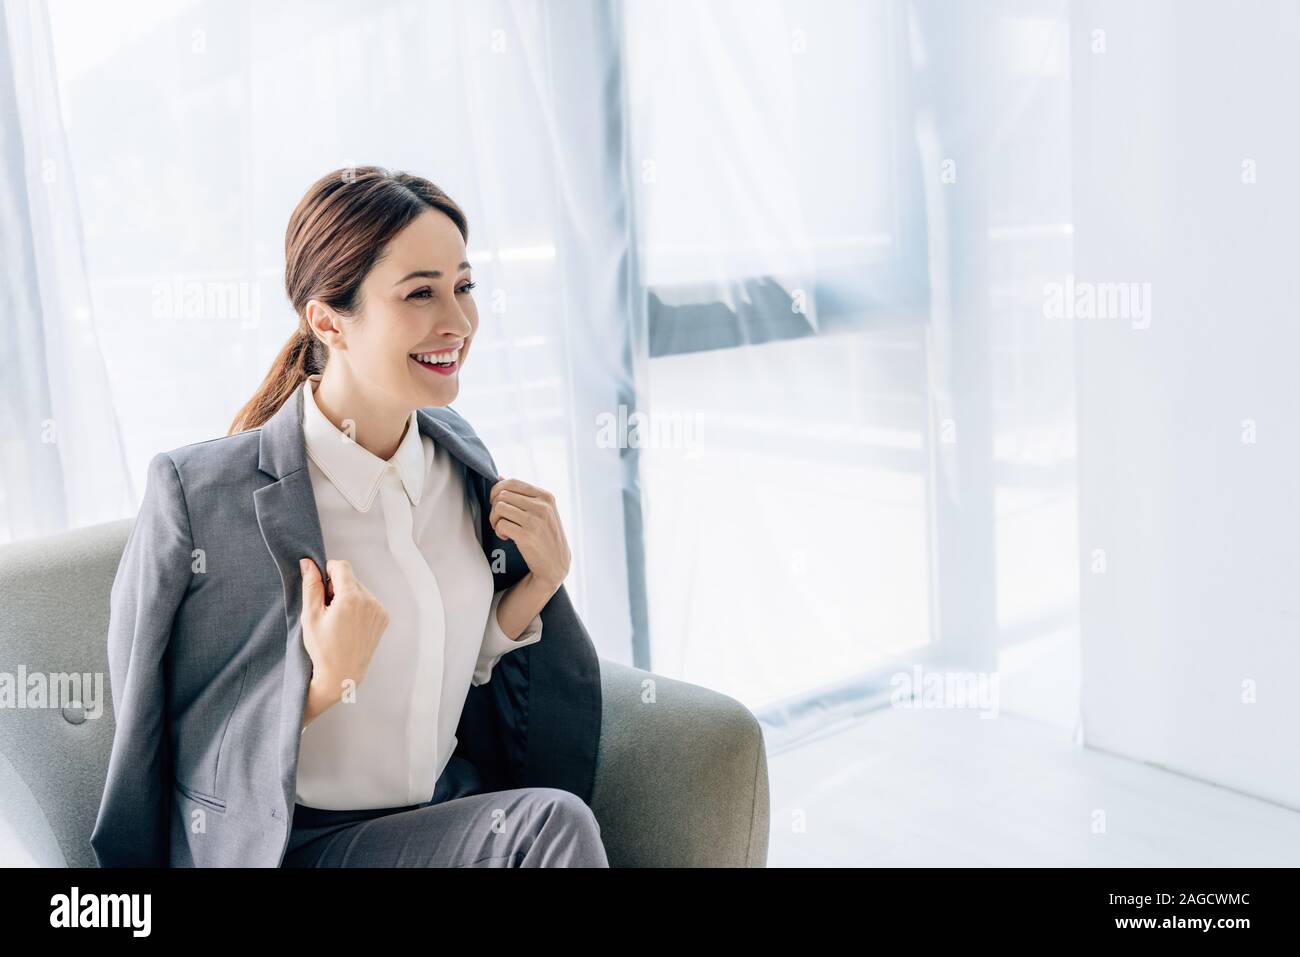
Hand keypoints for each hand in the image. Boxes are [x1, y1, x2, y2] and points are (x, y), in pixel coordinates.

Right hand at [298, 558, 388, 722]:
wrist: (342, 674)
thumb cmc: (322, 648)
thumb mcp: (310, 616)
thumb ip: (311, 586)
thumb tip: (308, 563)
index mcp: (352, 598)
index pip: (341, 566)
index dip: (327, 571)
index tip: (319, 586)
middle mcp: (370, 601)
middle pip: (351, 578)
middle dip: (336, 586)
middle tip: (326, 608)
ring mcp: (379, 610)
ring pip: (359, 589)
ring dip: (347, 596)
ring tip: (337, 619)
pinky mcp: (383, 618)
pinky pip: (368, 601)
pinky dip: (357, 606)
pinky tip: (348, 624)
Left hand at [488, 478, 570, 589]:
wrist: (556, 564)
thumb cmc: (546, 536)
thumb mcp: (543, 511)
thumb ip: (523, 495)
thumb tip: (500, 477)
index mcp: (546, 497)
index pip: (513, 482)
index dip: (498, 490)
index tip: (497, 502)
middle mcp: (542, 506)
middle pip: (503, 495)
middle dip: (495, 507)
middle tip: (500, 519)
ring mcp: (535, 521)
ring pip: (499, 508)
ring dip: (495, 519)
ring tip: (502, 528)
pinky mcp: (527, 536)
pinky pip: (501, 524)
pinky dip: (498, 531)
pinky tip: (506, 537)